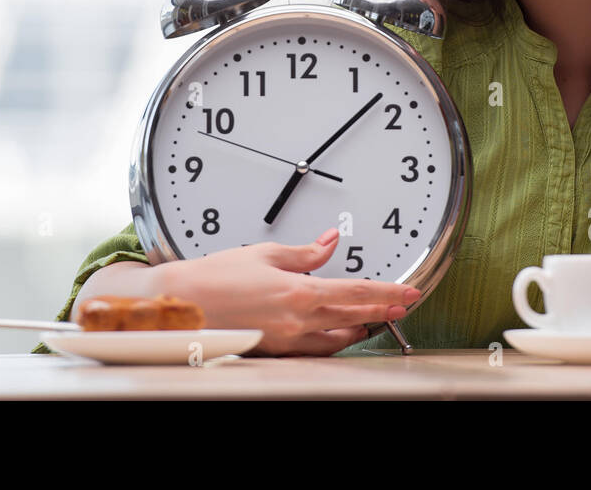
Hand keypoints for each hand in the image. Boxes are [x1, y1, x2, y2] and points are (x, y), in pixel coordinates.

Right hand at [158, 228, 420, 356]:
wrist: (182, 304)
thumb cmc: (215, 278)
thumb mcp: (266, 254)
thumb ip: (305, 252)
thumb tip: (330, 241)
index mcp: (299, 292)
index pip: (357, 292)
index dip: (387, 293)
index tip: (408, 292)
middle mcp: (297, 320)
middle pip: (353, 317)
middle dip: (381, 312)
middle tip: (401, 306)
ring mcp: (287, 339)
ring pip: (336, 339)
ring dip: (355, 328)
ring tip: (368, 318)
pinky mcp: (275, 349)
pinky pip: (313, 348)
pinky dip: (329, 339)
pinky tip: (334, 331)